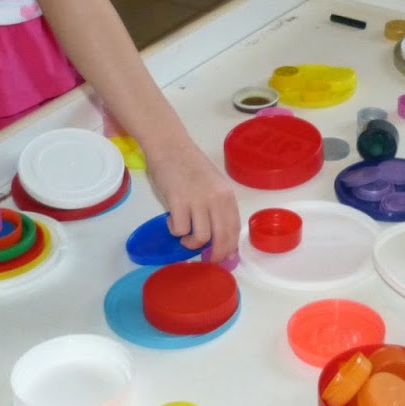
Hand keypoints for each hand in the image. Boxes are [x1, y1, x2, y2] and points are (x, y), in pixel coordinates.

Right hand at [147, 139, 239, 258]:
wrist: (169, 145)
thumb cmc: (189, 164)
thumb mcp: (213, 183)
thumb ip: (217, 204)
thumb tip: (218, 234)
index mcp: (227, 194)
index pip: (234, 228)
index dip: (230, 247)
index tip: (225, 257)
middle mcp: (216, 199)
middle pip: (221, 238)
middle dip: (215, 255)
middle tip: (207, 260)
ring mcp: (197, 200)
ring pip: (200, 237)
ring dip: (190, 243)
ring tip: (184, 236)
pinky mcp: (178, 202)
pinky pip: (180, 229)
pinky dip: (175, 230)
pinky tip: (171, 220)